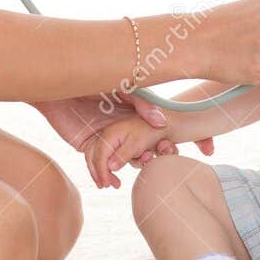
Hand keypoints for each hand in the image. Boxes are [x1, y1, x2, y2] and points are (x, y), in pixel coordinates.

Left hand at [32, 92, 212, 166]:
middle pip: (149, 146)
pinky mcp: (87, 146)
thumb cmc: (88, 78)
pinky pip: (98, 166)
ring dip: (134, 167)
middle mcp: (123, 126)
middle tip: (169, 155)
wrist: (52, 84)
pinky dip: (105, 176)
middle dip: (163, 154)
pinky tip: (111, 182)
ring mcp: (106, 137)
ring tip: (143, 166)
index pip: (165, 127)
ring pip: (127, 159)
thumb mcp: (120, 85)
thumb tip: (161, 122)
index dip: (186, 135)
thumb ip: (140, 101)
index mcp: (134, 110)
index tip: (207, 147)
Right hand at [82, 118, 162, 189]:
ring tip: (111, 183)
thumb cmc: (148, 131)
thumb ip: (122, 156)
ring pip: (100, 158)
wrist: (158, 124)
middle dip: (99, 173)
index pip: (99, 156)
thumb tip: (110, 168)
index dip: (101, 172)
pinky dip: (111, 166)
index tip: (106, 184)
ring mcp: (111, 141)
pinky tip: (115, 174)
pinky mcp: (116, 145)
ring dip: (104, 171)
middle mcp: (107, 137)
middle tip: (107, 185)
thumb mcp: (136, 144)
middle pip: (95, 157)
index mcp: (109, 135)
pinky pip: (108, 157)